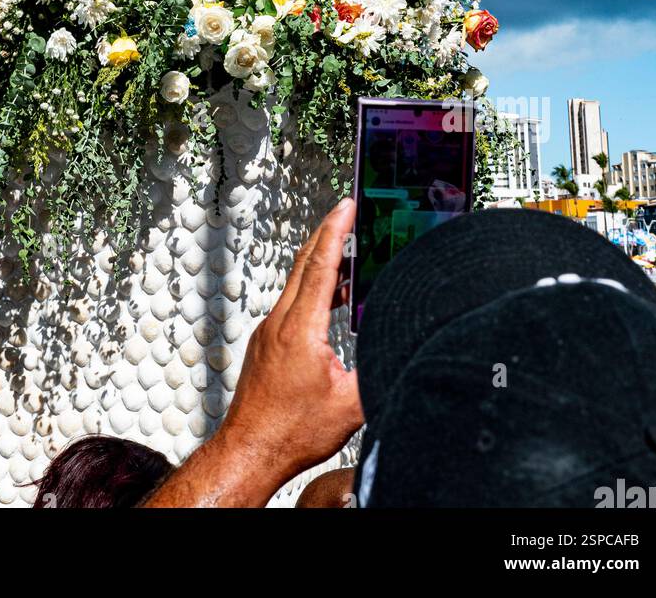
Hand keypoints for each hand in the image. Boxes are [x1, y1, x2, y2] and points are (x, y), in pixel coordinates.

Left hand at [217, 197, 362, 493]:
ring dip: (321, 264)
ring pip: (296, 284)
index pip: (321, 266)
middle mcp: (279, 323)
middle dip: (327, 234)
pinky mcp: (266, 344)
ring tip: (347, 253)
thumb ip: (378, 372)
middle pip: (304, 264)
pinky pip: (291, 303)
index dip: (336, 231)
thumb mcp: (350, 406)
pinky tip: (329, 301)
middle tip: (346, 211)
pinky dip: (312, 290)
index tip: (346, 205)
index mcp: (300, 329)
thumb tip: (404, 354)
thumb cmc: (288, 433)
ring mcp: (269, 332)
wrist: (250, 451)